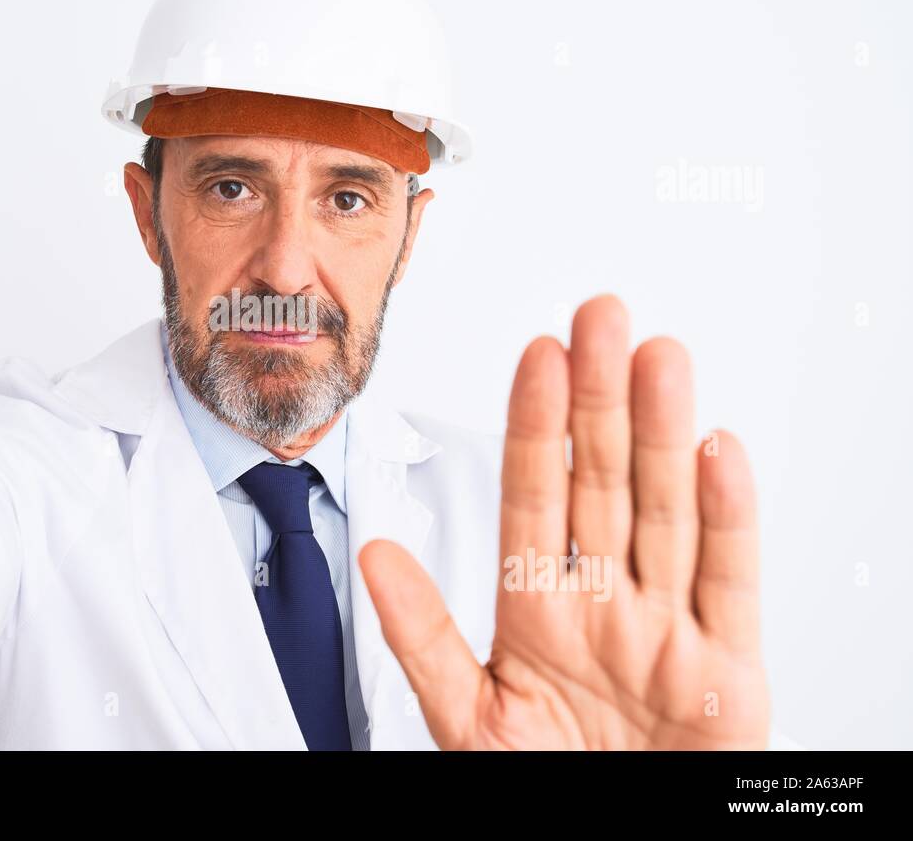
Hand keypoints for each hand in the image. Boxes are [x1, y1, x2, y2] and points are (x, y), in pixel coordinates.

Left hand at [360, 295, 768, 748]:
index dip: (537, 424)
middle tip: (600, 316)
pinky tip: (716, 450)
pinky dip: (729, 517)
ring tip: (657, 356)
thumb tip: (374, 553)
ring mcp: (667, 628)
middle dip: (601, 399)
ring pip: (666, 510)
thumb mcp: (468, 716)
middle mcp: (604, 601)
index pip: (535, 495)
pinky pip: (730, 581)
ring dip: (663, 432)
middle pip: (605, 481)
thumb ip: (422, 634)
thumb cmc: (545, 786)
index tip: (537, 354)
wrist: (619, 839)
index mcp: (537, 609)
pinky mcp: (728, 668)